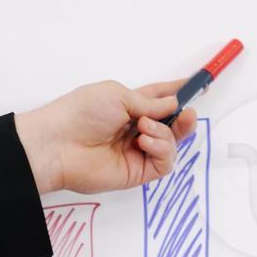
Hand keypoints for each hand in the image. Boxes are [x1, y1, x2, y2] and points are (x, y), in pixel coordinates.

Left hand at [15, 80, 197, 196]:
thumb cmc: (80, 113)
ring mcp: (137, 151)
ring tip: (144, 127)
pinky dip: (162, 149)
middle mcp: (135, 129)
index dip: (178, 92)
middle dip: (183, 117)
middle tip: (187, 110)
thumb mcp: (118, 95)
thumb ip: (149, 102)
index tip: (197, 84)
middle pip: (171, 124)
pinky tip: (145, 142)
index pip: (159, 99)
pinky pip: (164, 162)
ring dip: (166, 133)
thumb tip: (172, 104)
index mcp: (128, 105)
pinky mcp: (137, 172)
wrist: (59, 144)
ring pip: (171, 143)